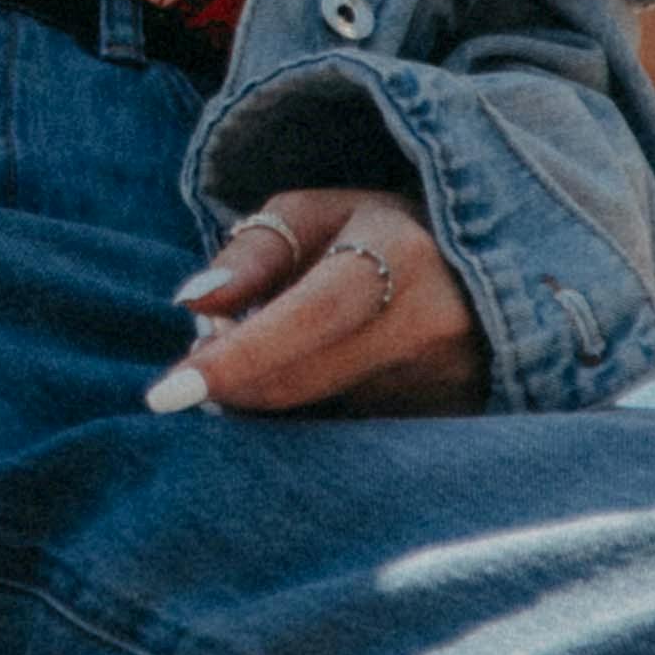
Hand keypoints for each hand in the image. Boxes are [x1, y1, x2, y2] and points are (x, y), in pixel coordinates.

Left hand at [155, 187, 488, 418]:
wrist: (489, 272)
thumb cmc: (380, 232)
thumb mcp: (317, 213)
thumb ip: (253, 253)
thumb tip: (193, 302)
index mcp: (401, 257)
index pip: (306, 319)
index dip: (235, 359)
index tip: (165, 394)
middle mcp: (432, 328)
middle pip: (302, 385)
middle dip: (232, 385)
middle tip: (197, 363)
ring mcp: (447, 387)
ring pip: (319, 421)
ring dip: (271, 400)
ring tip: (276, 352)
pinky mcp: (447, 429)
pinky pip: (349, 441)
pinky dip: (312, 418)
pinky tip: (319, 382)